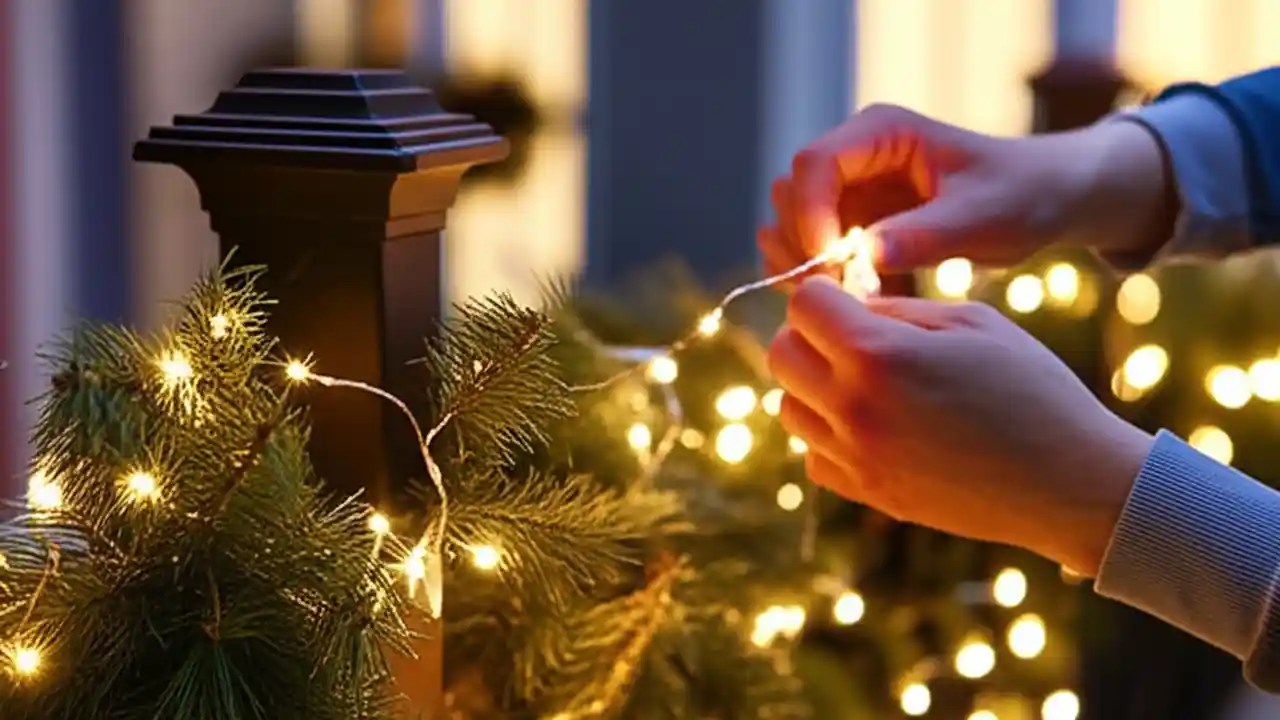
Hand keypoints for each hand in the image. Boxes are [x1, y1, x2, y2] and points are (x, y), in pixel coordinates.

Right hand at [759, 104, 1174, 275]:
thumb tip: (864, 256)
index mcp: (881, 132)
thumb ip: (924, 234)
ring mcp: (849, 191)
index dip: (811, 215)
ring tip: (857, 300)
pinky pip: (815, 253)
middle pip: (790, 195)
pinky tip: (870, 302)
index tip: (833, 265)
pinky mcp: (853, 224)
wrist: (1046, 200)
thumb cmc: (1023, 194)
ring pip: (791, 226)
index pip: (814, 163)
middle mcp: (855, 156)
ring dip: (810, 267)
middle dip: (804, 246)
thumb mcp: (984, 217)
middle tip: (842, 294)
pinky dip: (830, 281)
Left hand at [768, 278, 1153, 575]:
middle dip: (810, 335)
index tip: (852, 299)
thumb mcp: (970, 322)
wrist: (1067, 482)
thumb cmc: (1030, 388)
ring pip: (787, 406)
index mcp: (878, 356)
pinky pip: (813, 455)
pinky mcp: (865, 493)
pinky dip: (830, 436)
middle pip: (780, 354)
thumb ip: (896, 308)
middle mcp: (853, 408)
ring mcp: (855, 457)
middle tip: (855, 337)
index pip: (802, 304)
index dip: (826, 294)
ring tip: (868, 382)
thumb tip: (848, 303)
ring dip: (814, 386)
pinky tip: (876, 425)